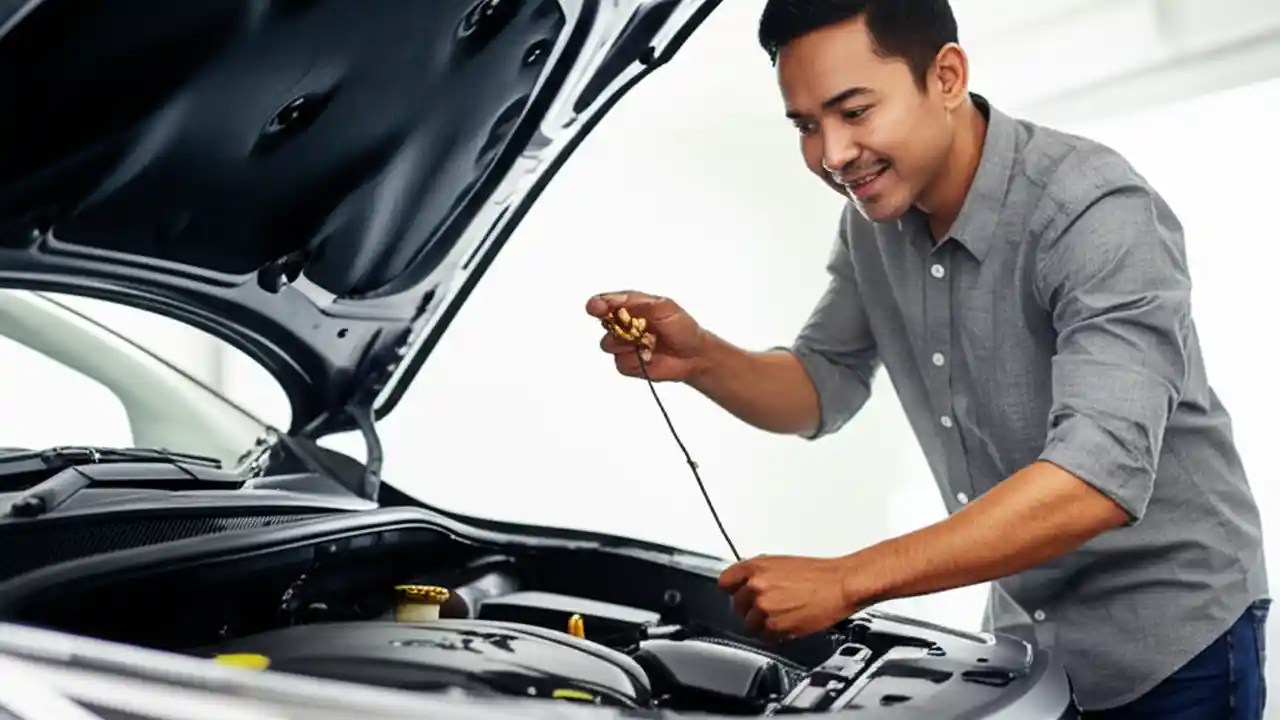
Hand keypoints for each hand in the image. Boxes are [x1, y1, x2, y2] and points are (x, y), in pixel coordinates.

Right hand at [586, 291, 709, 381]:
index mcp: (631, 306)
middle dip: (615, 328)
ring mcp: (624, 345)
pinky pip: (620, 363)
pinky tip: (650, 357)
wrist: (693, 355)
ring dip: (626, 345)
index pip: (607, 302)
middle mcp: (623, 325)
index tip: (595, 307)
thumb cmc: (681, 328)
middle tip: (634, 330)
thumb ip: (638, 302)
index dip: (598, 304)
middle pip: (604, 324)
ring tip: (648, 343)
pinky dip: (635, 361)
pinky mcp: (627, 364)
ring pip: (608, 344)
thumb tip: (615, 300)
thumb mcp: (664, 307)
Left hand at [718, 554, 860, 641]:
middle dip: (750, 608)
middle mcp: (755, 587)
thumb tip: (747, 582)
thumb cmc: (818, 574)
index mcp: (755, 567)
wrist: (840, 585)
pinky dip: (774, 634)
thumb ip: (759, 573)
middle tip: (770, 605)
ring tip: (782, 615)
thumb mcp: (781, 563)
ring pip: (749, 624)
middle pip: (737, 605)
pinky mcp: (775, 627)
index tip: (737, 593)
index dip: (734, 589)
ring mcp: (763, 608)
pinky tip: (787, 623)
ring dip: (762, 623)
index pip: (724, 582)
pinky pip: (764, 637)